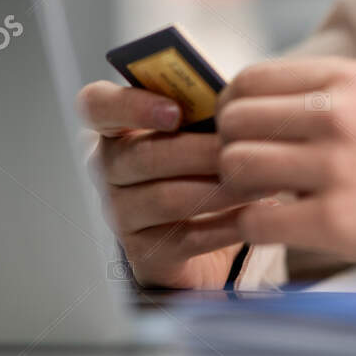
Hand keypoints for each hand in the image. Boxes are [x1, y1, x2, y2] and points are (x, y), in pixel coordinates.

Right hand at [77, 80, 258, 288]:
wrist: (208, 229)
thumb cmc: (204, 164)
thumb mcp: (201, 130)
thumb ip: (204, 110)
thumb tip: (234, 102)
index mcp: (115, 127)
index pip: (96, 105)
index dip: (131, 105)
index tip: (175, 111)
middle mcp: (108, 170)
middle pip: (143, 155)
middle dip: (199, 151)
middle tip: (243, 146)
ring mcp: (121, 214)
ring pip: (166, 198)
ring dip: (218, 189)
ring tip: (259, 181)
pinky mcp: (144, 254)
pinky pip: (186, 237)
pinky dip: (226, 225)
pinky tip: (256, 214)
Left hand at [216, 57, 355, 267]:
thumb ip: (307, 89)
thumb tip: (236, 100)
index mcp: (343, 79)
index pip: (250, 80)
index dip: (232, 105)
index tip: (240, 127)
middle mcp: (337, 116)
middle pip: (236, 121)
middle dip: (231, 145)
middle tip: (249, 165)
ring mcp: (336, 168)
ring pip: (237, 165)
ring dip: (238, 185)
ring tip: (261, 193)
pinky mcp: (334, 221)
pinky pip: (256, 220)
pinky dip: (254, 225)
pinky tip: (274, 223)